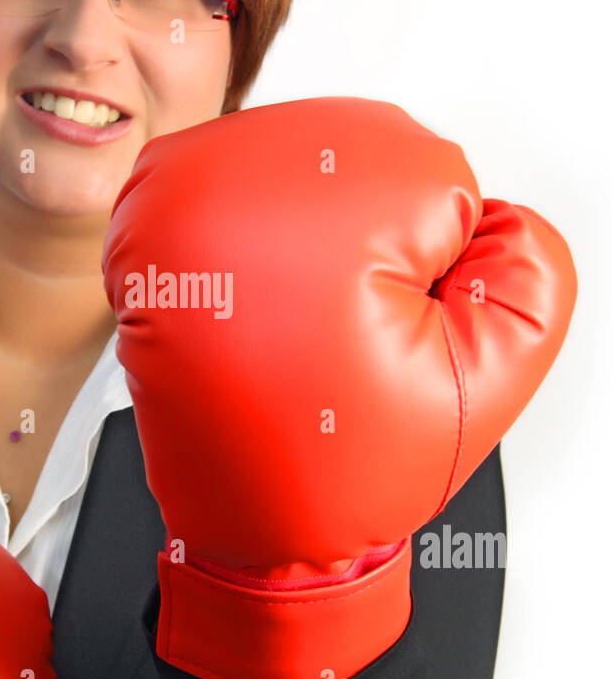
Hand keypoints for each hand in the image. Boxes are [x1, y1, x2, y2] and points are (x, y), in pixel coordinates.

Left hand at [102, 96, 576, 678]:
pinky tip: (262, 289)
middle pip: (368, 151)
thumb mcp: (482, 385)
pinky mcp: (150, 211)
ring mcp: (177, 192)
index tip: (389, 326)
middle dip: (377, 236)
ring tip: (296, 317)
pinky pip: (244, 173)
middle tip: (340, 328)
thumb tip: (496, 219)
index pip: (437, 179)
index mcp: (314, 219)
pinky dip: (267, 224)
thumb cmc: (338, 469)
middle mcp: (225, 185)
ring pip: (312, 156)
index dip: (434, 266)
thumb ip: (527, 277)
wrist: (243, 526)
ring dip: (322, 226)